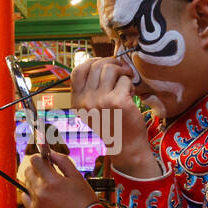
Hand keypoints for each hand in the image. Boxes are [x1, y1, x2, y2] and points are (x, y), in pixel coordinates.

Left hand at [21, 151, 98, 207]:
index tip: (45, 160)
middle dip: (37, 169)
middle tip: (48, 172)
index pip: (35, 161)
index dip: (41, 158)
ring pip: (27, 184)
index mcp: (51, 181)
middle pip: (28, 171)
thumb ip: (62, 161)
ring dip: (35, 181)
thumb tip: (51, 153)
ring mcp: (36, 204)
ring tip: (49, 185)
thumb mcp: (76, 175)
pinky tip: (42, 194)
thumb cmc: (84, 200)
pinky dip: (31, 193)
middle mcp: (40, 192)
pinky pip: (25, 198)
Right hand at [70, 57, 159, 177]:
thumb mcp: (92, 108)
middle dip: (113, 63)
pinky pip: (125, 79)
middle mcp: (85, 101)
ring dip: (122, 72)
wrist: (125, 146)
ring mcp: (100, 101)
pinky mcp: (117, 102)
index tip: (104, 63)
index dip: (92, 61)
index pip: (78, 70)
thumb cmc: (112, 124)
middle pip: (96, 66)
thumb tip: (99, 62)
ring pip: (111, 69)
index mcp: (77, 101)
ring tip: (127, 82)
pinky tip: (131, 94)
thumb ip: (90, 89)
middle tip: (123, 70)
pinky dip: (130, 84)